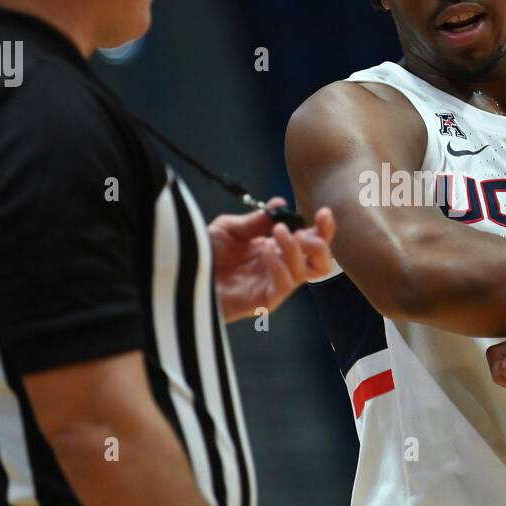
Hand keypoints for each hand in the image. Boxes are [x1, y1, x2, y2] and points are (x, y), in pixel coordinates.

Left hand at [208, 197, 335, 321]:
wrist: (182, 276)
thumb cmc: (204, 254)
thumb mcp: (230, 229)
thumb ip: (256, 220)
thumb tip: (281, 204)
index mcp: (277, 249)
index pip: (311, 241)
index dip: (323, 229)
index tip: (324, 213)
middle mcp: (280, 268)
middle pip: (320, 263)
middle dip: (320, 244)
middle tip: (303, 232)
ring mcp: (274, 286)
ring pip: (305, 272)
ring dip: (295, 249)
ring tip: (277, 233)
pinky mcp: (264, 301)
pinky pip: (284, 285)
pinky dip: (280, 265)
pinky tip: (265, 251)